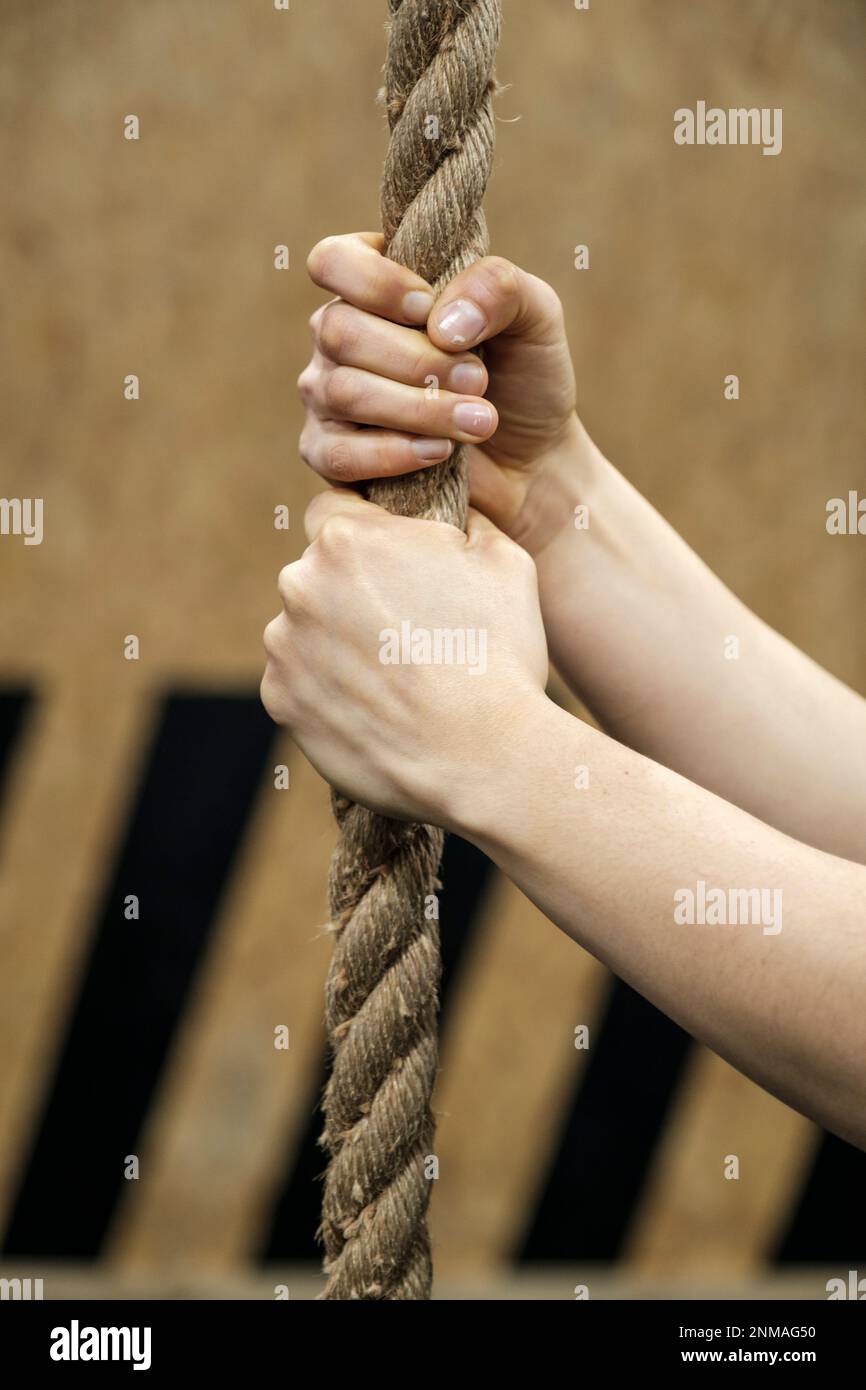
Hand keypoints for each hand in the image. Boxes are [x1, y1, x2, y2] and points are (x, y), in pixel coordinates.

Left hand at [260, 488, 548, 825]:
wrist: (482, 757)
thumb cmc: (499, 654)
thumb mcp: (504, 560)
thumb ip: (466, 524)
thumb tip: (457, 517)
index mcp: (348, 538)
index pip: (335, 512)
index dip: (366, 536)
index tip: (391, 564)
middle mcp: (301, 583)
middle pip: (318, 573)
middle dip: (351, 590)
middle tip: (404, 628)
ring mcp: (284, 646)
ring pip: (305, 629)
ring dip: (336, 642)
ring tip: (394, 677)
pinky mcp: (280, 700)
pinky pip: (299, 682)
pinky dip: (327, 691)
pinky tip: (375, 708)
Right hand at [298, 232, 581, 554]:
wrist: (531, 461)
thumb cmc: (524, 378)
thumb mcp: (535, 316)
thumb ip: (498, 288)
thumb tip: (441, 324)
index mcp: (376, 285)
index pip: (334, 261)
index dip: (376, 283)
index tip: (430, 308)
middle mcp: (340, 336)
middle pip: (339, 330)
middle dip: (417, 358)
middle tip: (479, 378)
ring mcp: (328, 396)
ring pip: (343, 392)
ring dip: (418, 408)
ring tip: (479, 421)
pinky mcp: (333, 455)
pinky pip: (338, 454)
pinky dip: (393, 453)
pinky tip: (440, 451)